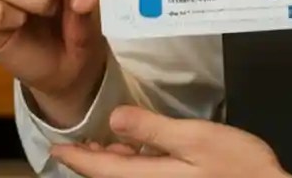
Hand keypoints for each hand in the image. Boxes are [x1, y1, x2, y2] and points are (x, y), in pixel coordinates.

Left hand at [51, 106, 291, 177]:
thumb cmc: (236, 167)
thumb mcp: (194, 138)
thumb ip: (152, 129)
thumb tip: (114, 118)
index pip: (99, 170)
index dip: (75, 157)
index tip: (55, 147)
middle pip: (110, 177)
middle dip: (94, 161)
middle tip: (81, 143)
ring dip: (114, 164)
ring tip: (109, 146)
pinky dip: (134, 168)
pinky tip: (143, 156)